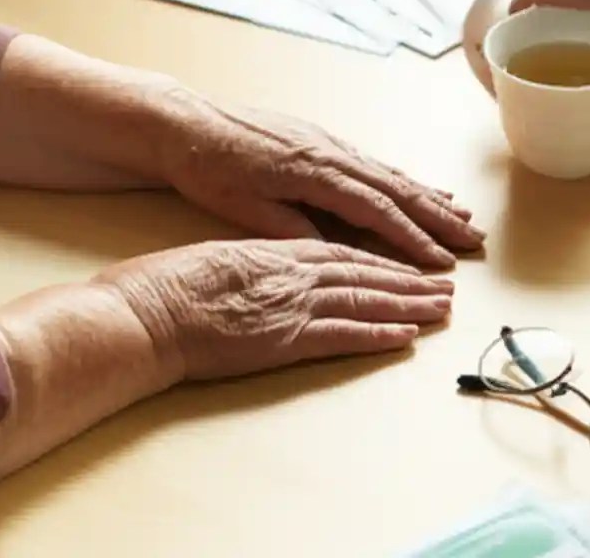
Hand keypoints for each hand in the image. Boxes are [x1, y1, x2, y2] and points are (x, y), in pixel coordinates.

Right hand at [94, 239, 453, 380]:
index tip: (408, 263)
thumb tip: (269, 270)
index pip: (343, 253)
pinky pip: (344, 335)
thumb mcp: (216, 258)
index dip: (381, 259)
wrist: (143, 312)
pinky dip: (378, 335)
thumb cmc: (166, 286)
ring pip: (365, 299)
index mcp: (275, 252)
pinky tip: (406, 336)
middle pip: (366, 273)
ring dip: (408, 304)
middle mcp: (292, 273)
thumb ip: (253, 263)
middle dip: (409, 279)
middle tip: (446, 284)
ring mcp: (292, 304)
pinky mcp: (285, 338)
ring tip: (441, 307)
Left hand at [155, 89, 483, 267]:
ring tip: (462, 216)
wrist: (184, 121)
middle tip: (474, 240)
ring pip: (390, 174)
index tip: (438, 261)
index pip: (375, 209)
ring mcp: (329, 144)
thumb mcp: (241, 206)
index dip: (410, 238)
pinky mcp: (322, 141)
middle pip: (396, 188)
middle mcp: (330, 152)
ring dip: (429, 197)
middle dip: (438, 217)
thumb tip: (333, 251)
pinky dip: (403, 179)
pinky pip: (373, 164)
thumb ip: (291, 227)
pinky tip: (419, 187)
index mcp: (312, 170)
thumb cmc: (207, 165)